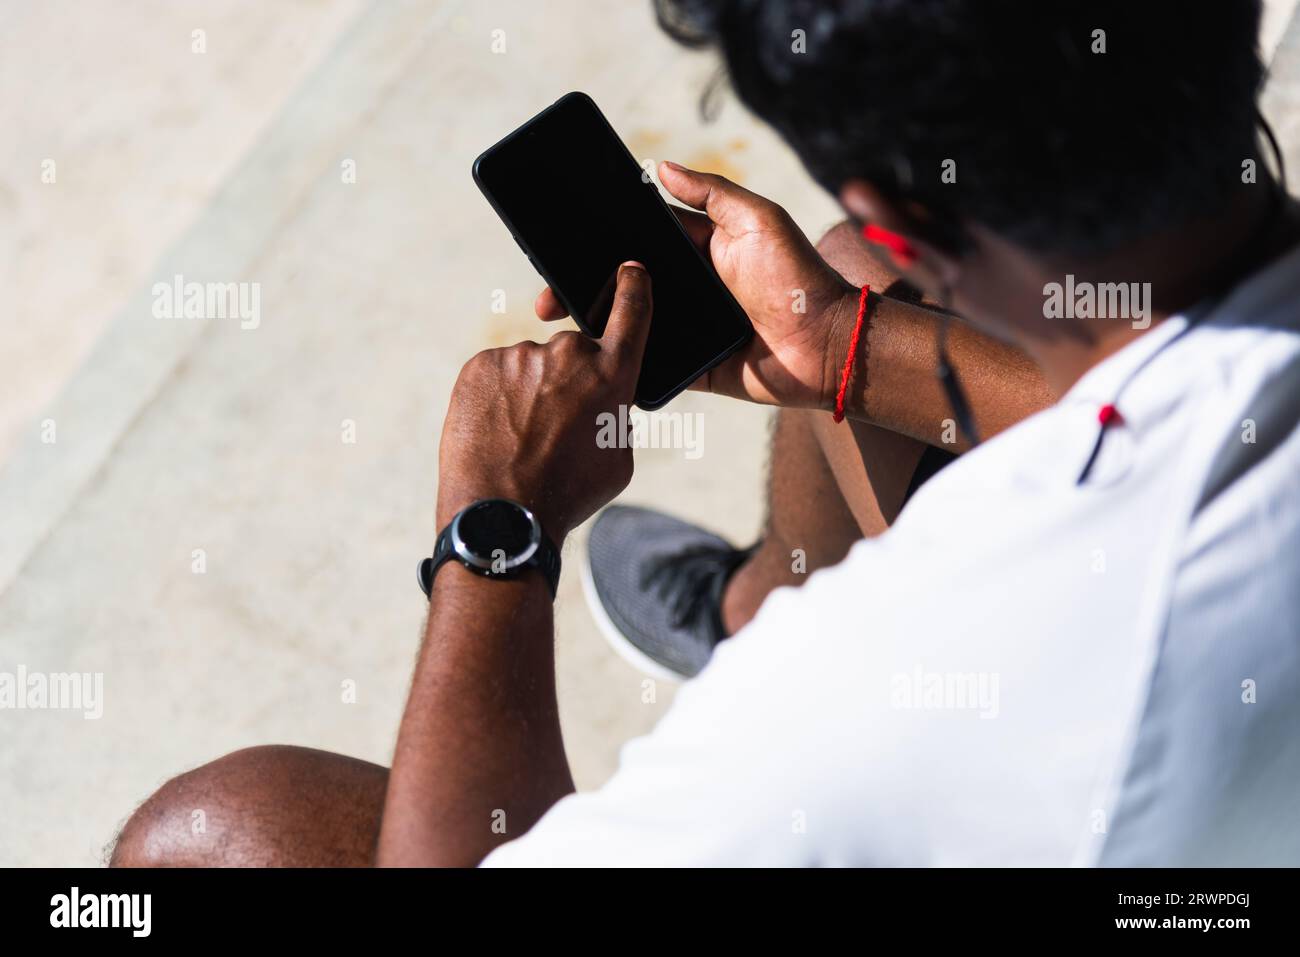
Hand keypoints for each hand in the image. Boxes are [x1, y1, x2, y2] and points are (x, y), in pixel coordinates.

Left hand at [438, 262, 651, 541]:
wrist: (502, 513)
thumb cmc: (566, 494)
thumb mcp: (619, 461)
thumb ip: (618, 416)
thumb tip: (605, 401)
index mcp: (612, 376)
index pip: (632, 311)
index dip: (633, 287)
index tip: (630, 270)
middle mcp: (569, 355)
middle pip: (574, 354)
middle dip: (568, 381)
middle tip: (553, 427)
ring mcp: (520, 356)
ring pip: (531, 367)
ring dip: (528, 392)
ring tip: (519, 439)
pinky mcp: (480, 365)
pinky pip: (496, 373)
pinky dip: (496, 397)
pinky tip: (495, 432)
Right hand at [535, 161, 858, 409]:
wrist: (825, 346)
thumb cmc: (798, 277)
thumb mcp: (759, 220)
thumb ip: (711, 193)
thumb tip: (661, 166)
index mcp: (698, 252)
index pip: (639, 244)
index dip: (600, 245)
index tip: (562, 247)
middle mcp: (688, 291)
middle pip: (625, 287)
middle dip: (584, 291)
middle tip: (547, 299)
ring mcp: (687, 331)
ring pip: (631, 328)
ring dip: (597, 330)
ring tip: (560, 332)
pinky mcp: (693, 370)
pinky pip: (651, 368)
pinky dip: (623, 367)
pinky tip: (590, 366)